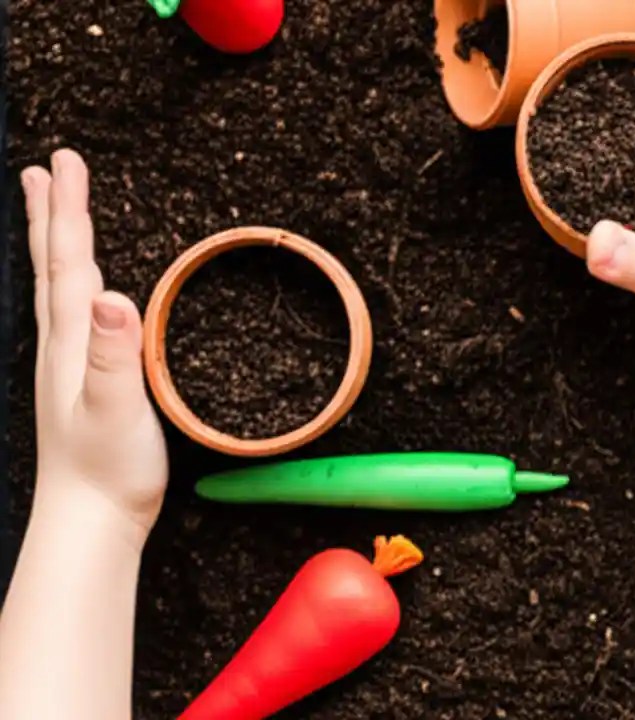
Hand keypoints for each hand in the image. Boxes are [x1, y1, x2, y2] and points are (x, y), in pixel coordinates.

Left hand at [22, 150, 167, 541]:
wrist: (91, 519)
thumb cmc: (108, 469)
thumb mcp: (118, 407)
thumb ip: (114, 353)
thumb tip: (111, 295)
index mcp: (71, 341)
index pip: (69, 261)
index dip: (68, 209)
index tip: (66, 161)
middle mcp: (63, 345)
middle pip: (53, 264)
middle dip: (52, 212)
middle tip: (48, 167)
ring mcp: (69, 364)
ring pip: (58, 287)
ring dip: (55, 243)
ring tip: (52, 211)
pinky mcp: (83, 382)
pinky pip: (74, 315)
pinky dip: (72, 284)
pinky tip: (83, 292)